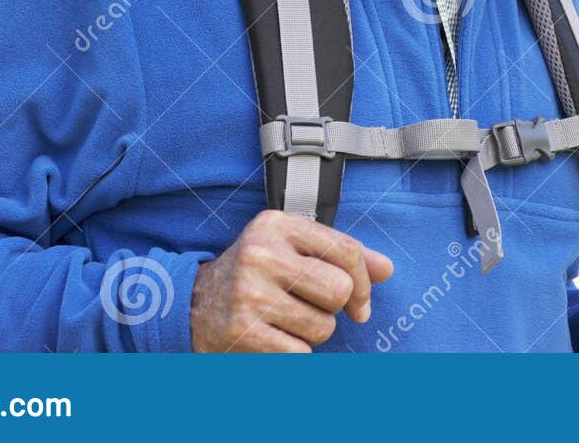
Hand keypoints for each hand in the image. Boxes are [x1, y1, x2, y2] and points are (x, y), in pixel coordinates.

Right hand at [190, 209, 392, 351]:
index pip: (346, 250)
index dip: (364, 282)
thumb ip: (341, 255)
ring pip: (322, 327)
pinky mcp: (241, 332)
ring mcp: (248, 293)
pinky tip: (273, 338)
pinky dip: (294, 352)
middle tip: (312, 308)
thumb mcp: (293, 249)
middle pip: (338, 290)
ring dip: (312, 331)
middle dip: (334, 308)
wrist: (191, 303)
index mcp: (277, 225)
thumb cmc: (256, 274)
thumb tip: (387, 269)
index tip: (360, 303)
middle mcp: (261, 254)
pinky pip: (300, 354)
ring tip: (286, 320)